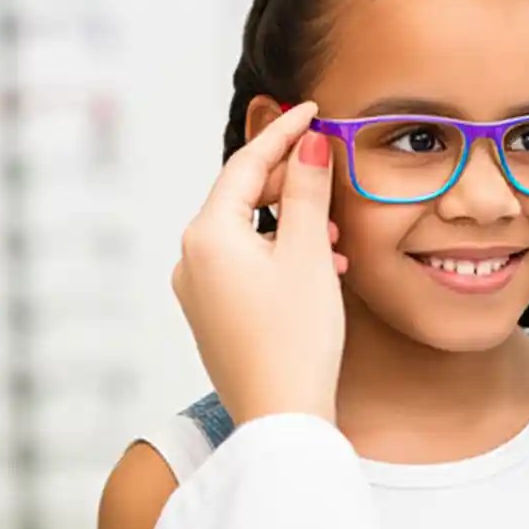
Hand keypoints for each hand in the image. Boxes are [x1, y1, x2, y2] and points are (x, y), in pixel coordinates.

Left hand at [171, 102, 346, 424]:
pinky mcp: (213, 315)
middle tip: (331, 169)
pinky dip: (281, 254)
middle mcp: (192, 259)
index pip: (247, 165)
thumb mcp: (310, 254)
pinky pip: (245, 264)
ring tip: (336, 232)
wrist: (281, 418)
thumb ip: (309, 192)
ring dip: (292, 223)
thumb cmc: (296, 339)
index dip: (284, 133)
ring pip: (248, 233)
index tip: (312, 110)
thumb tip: (310, 144)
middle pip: (243, 197)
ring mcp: (198, 290)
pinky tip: (319, 266)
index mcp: (208, 235)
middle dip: (291, 182)